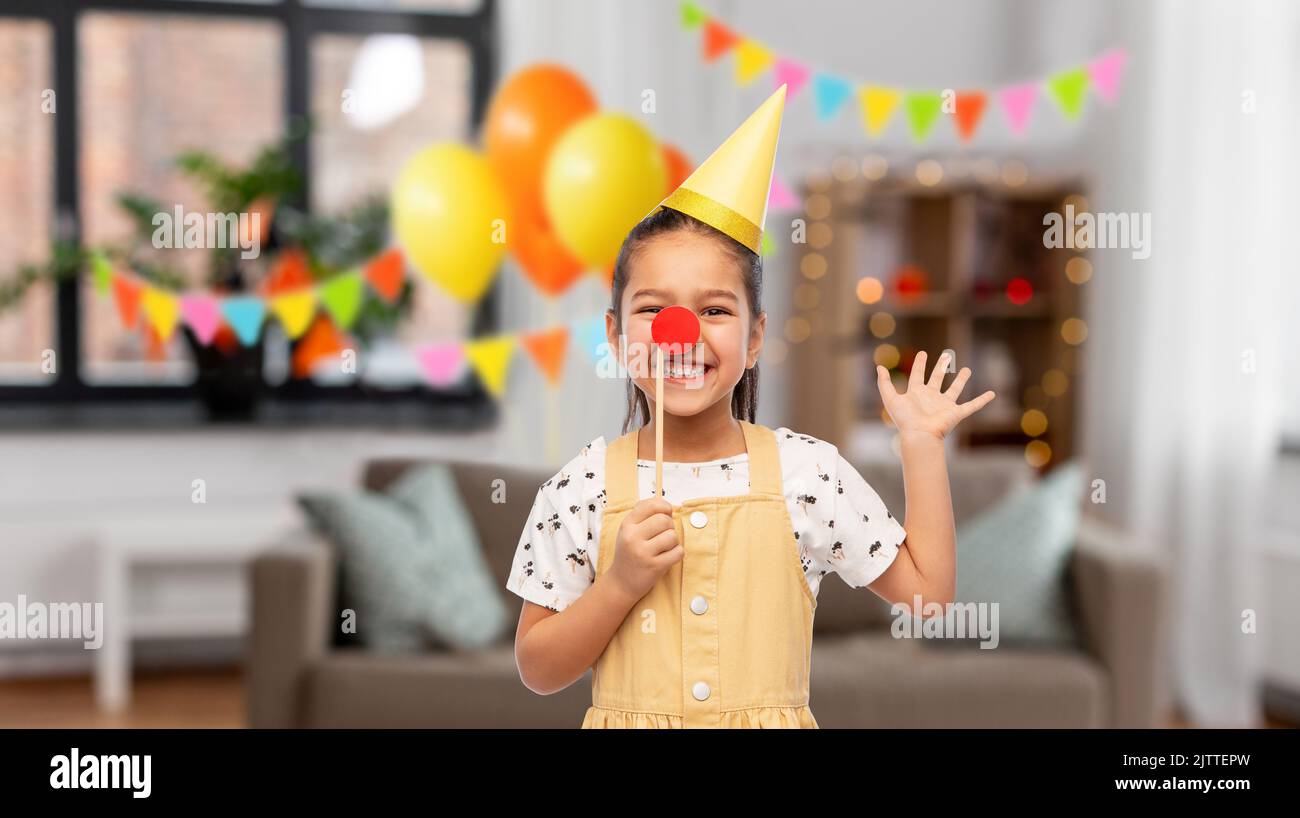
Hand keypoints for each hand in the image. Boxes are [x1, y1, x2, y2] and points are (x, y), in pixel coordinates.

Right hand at [606, 497, 681, 602]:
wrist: (621, 583)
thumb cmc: (629, 553)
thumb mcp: (628, 531)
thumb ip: (643, 515)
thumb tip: (667, 506)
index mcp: (627, 525)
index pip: (650, 505)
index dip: (664, 506)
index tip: (667, 513)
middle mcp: (632, 537)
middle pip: (664, 520)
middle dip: (670, 526)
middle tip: (664, 535)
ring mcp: (643, 552)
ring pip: (673, 536)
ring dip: (673, 542)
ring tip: (664, 547)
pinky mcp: (654, 567)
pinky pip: (678, 552)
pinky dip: (677, 553)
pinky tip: (667, 557)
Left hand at [876, 350, 994, 440]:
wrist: (919, 436)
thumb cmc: (904, 419)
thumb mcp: (890, 398)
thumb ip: (884, 383)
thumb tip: (879, 367)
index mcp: (916, 393)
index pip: (918, 375)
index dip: (920, 364)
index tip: (923, 353)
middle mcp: (931, 398)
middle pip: (938, 379)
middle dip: (942, 367)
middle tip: (947, 356)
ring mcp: (944, 405)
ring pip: (955, 389)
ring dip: (961, 380)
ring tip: (967, 369)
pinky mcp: (956, 413)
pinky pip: (972, 406)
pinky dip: (982, 400)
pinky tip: (992, 394)